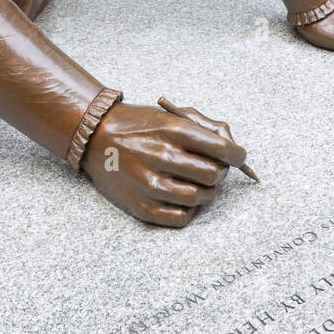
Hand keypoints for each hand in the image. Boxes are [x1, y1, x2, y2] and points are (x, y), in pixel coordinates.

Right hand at [83, 101, 245, 227]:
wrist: (96, 136)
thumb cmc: (140, 125)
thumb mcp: (171, 115)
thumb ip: (204, 127)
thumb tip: (231, 145)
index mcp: (173, 129)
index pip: (221, 149)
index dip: (237, 156)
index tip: (237, 157)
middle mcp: (162, 156)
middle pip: (214, 175)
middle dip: (221, 172)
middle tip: (215, 169)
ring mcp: (150, 184)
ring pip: (200, 197)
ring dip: (207, 192)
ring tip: (201, 184)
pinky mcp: (141, 207)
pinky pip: (181, 218)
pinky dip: (190, 210)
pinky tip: (185, 198)